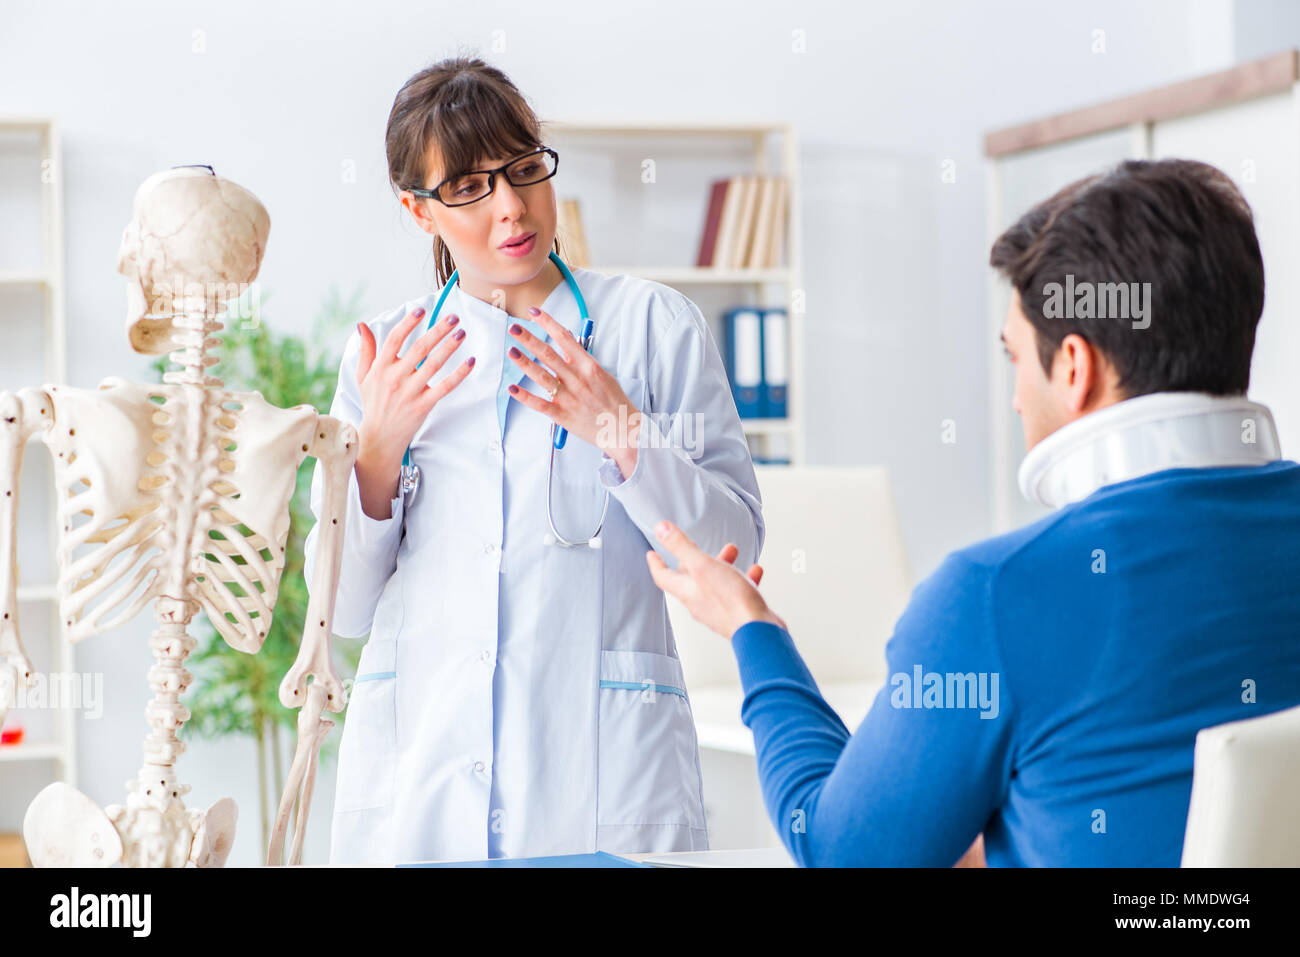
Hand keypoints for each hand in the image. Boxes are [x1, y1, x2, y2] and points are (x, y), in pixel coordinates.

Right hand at [353, 307, 473, 515]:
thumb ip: (366, 351)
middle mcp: (394, 378)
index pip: (395, 339)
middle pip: (419, 348)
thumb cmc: (373, 404)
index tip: (422, 310)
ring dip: (450, 346)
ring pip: (434, 364)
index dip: (408, 322)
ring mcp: (410, 392)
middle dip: (438, 330)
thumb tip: (362, 325)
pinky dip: (459, 374)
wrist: (379, 438)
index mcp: (380, 368)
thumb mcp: (363, 377)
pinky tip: (470, 361)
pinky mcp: (423, 405)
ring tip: (462, 333)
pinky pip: (445, 386)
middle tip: (454, 318)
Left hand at [505, 307, 640, 476]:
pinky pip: (540, 404)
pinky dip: (525, 397)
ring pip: (542, 376)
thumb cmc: (614, 402)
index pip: (565, 338)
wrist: (623, 429)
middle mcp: (577, 379)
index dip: (548, 323)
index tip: (534, 313)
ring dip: (524, 363)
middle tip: (515, 328)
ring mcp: (569, 398)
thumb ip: (583, 362)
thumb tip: (568, 347)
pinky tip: (512, 388)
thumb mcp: (603, 375)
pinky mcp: (562, 415)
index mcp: (589, 366)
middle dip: (529, 339)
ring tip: (512, 351)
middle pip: (549, 354)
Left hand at [645, 520, 786, 639]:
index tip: (651, 554)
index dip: (656, 563)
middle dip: (694, 558)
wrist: (758, 630)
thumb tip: (660, 528)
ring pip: (715, 583)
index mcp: (687, 591)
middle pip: (690, 578)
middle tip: (696, 546)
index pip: (663, 576)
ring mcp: (719, 610)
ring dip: (721, 565)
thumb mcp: (702, 566)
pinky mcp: (738, 613)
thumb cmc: (730, 601)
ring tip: (732, 551)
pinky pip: (737, 592)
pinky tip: (754, 570)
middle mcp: (699, 603)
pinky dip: (743, 579)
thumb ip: (681, 546)